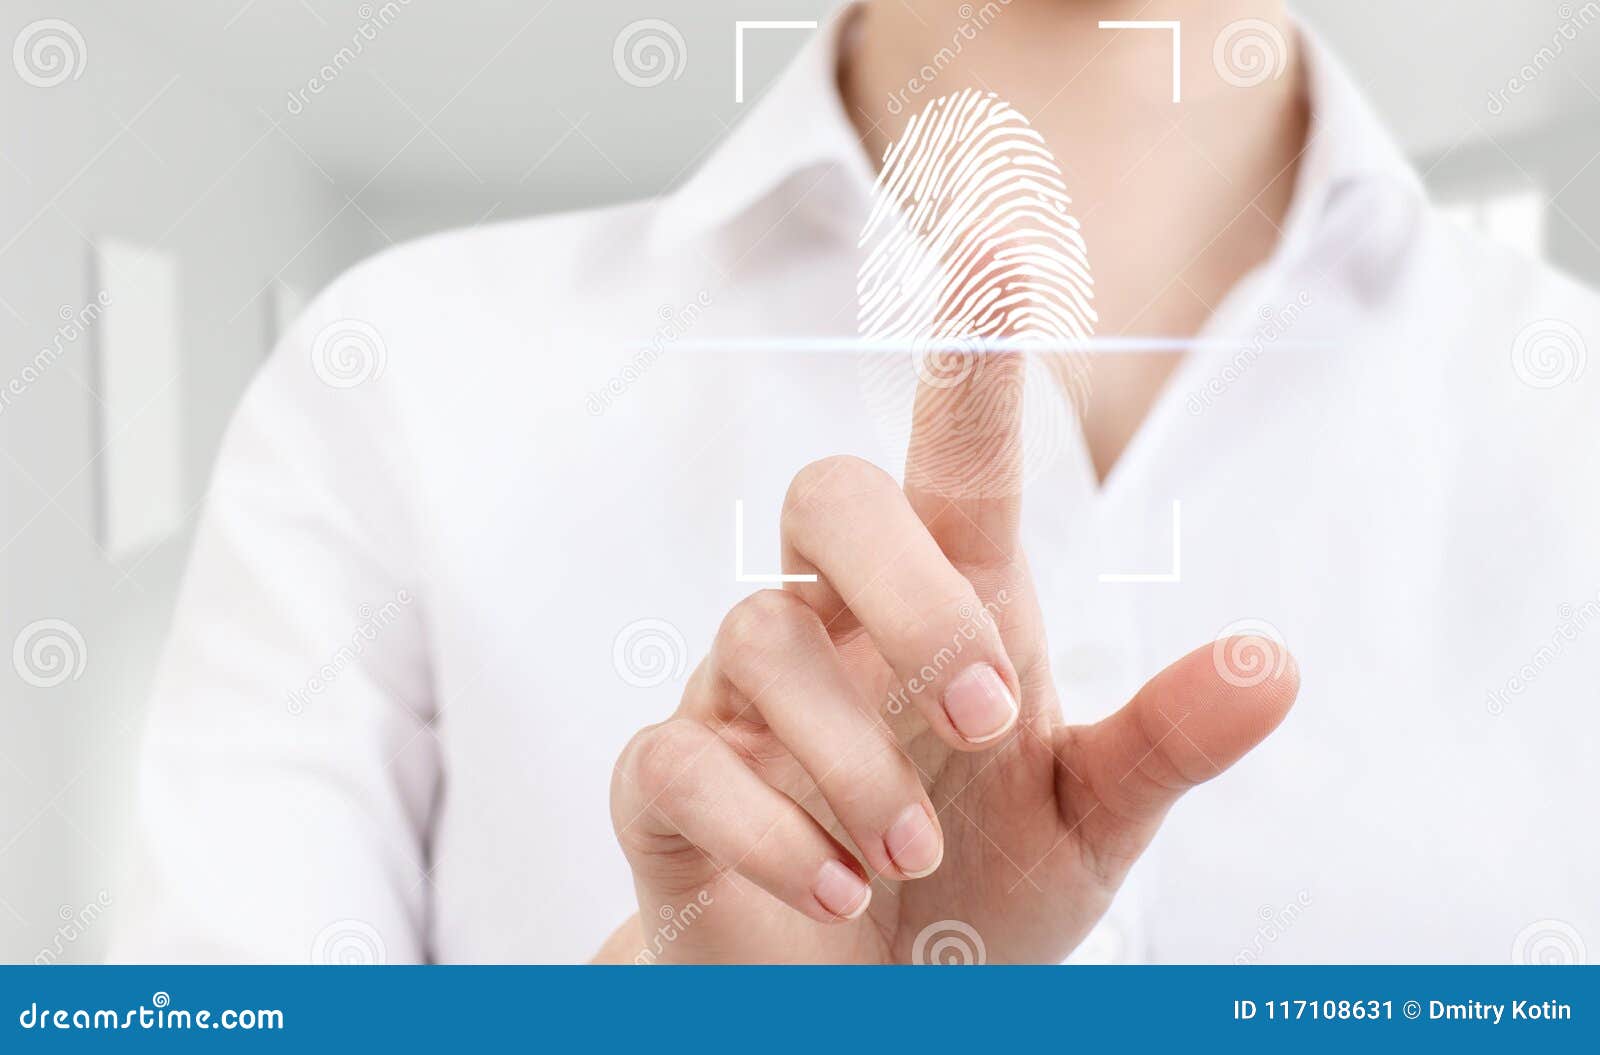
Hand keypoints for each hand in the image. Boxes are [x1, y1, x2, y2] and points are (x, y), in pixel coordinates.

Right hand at [605, 287, 1297, 964]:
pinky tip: (836, 887)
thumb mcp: (1088, 822)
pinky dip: (764, 827)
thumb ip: (1163, 743)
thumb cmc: (974, 889)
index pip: (953, 459)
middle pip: (827, 501)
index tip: (995, 250)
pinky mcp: (666, 789)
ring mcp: (739, 704)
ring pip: (755, 638)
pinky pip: (676, 759)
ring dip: (852, 756)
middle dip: (909, 593)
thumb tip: (1280, 666)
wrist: (862, 1006)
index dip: (967, 361)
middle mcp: (835, 629)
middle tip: (987, 709)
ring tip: (912, 857)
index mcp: (949, 611)